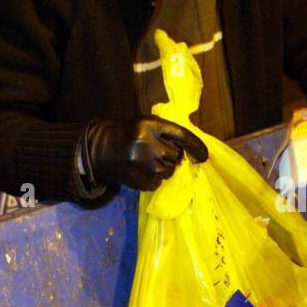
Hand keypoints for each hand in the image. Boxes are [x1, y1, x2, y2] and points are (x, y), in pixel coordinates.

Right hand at [83, 116, 207, 190]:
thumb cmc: (130, 135)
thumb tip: (194, 148)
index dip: (196, 145)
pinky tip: (142, 170)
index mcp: (149, 125)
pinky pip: (159, 183)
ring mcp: (143, 164)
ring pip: (169, 171)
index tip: (204, 155)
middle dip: (173, 155)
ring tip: (148, 161)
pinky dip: (155, 179)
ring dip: (164, 168)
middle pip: (177, 155)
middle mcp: (146, 143)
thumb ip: (167, 131)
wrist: (102, 150)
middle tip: (159, 152)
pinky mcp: (139, 180)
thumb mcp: (146, 124)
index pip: (181, 135)